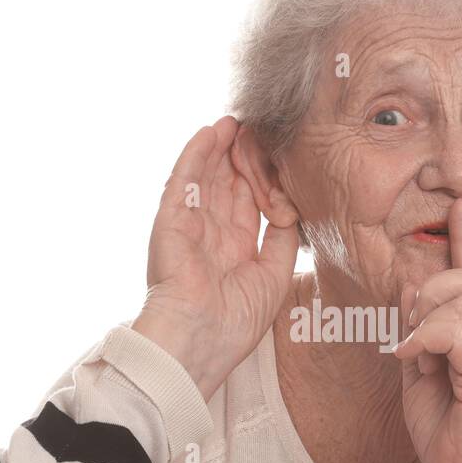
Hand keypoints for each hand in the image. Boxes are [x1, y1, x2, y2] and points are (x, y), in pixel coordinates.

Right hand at [131, 116, 299, 400]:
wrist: (198, 343)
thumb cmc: (233, 322)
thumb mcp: (273, 276)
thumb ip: (283, 239)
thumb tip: (291, 208)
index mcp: (233, 249)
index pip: (248, 201)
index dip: (262, 176)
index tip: (277, 152)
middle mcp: (210, 234)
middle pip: (228, 183)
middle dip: (242, 154)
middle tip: (258, 125)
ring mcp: (188, 226)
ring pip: (207, 176)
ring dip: (220, 147)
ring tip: (236, 119)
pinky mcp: (171, 222)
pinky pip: (184, 182)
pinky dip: (196, 155)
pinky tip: (210, 132)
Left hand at [391, 197, 461, 462]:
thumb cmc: (443, 431)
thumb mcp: (418, 372)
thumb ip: (417, 331)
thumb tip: (412, 290)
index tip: (458, 208)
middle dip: (432, 285)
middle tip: (410, 323)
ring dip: (425, 316)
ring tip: (411, 349)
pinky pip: (457, 332)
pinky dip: (424, 337)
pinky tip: (408, 357)